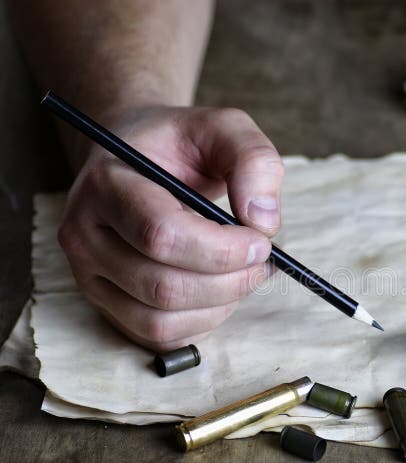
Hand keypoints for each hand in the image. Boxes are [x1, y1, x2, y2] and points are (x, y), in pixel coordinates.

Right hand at [57, 106, 282, 350]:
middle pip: (163, 286)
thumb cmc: (181, 144)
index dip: (221, 249)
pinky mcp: (106, 304)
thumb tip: (264, 222)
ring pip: (160, 320)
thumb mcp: (224, 128)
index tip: (261, 240)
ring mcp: (89, 276)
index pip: (161, 235)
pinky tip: (221, 289)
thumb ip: (253, 160)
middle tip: (261, 258)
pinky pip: (159, 335)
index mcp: (106, 185)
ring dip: (220, 304)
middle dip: (230, 280)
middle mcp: (85, 235)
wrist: (137, 156)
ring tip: (244, 272)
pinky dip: (203, 321)